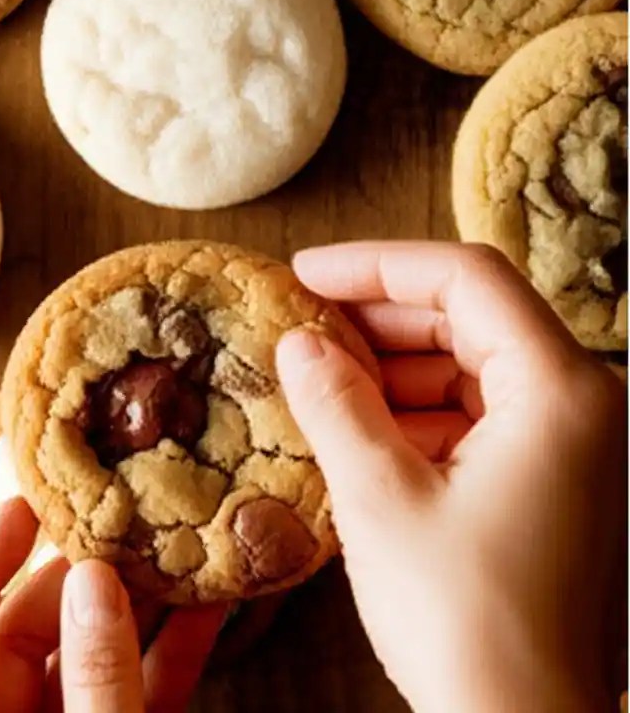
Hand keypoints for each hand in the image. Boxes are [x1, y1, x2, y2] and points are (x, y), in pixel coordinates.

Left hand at [0, 498, 228, 711]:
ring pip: (89, 663)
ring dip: (135, 611)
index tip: (23, 506)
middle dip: (75, 580)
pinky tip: (209, 609)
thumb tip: (94, 580)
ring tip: (175, 549)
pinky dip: (170, 656)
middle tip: (120, 526)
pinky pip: (138, 698)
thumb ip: (94, 678)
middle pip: (20, 639)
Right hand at [275, 242, 626, 711]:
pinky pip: (481, 423)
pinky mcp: (556, 489)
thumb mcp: (379, 498)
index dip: (375, 265)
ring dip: (392, 376)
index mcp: (560, 392)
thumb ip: (335, 404)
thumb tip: (298, 344)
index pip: (466, 279)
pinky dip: (418, 420)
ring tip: (316, 391)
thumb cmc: (466, 619)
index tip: (303, 275)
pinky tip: (357, 438)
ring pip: (473, 373)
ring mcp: (575, 451)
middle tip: (299, 333)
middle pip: (473, 321)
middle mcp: (585, 407)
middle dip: (379, 323)